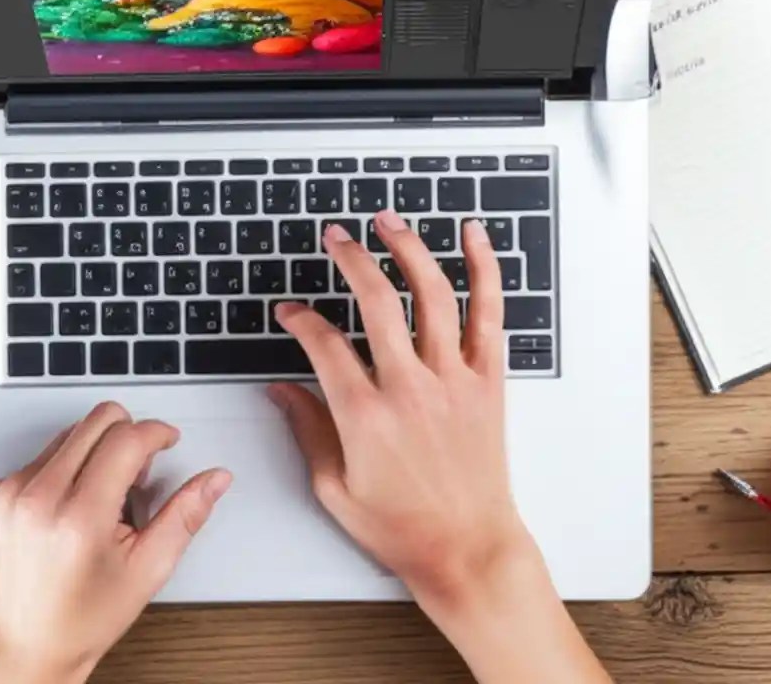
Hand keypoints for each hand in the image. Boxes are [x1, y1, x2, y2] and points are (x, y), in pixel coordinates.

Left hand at [0, 403, 231, 683]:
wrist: (29, 642)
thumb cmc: (85, 616)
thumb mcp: (148, 569)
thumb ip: (185, 515)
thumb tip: (215, 479)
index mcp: (79, 518)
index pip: (126, 439)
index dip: (156, 433)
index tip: (168, 440)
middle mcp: (39, 498)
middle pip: (97, 421)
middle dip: (129, 435)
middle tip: (137, 475)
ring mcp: (12, 492)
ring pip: (71, 432)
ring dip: (98, 450)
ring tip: (104, 497)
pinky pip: (45, 454)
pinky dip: (68, 467)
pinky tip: (74, 505)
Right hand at [270, 212, 524, 597]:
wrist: (468, 548)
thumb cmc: (404, 528)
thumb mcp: (334, 489)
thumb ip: (307, 430)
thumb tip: (282, 391)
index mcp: (365, 416)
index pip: (322, 344)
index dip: (300, 319)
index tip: (291, 311)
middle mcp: (410, 389)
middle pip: (374, 302)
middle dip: (349, 259)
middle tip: (335, 238)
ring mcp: (453, 381)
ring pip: (431, 294)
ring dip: (407, 249)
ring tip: (389, 221)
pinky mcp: (488, 382)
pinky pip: (488, 313)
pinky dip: (484, 269)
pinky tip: (472, 236)